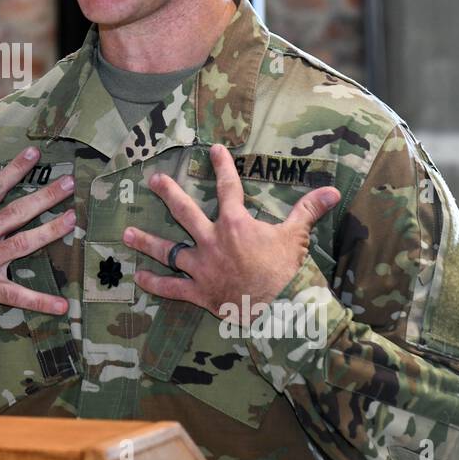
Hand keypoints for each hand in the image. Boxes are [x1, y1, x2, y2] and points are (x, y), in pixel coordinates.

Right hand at [0, 146, 76, 331]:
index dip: (15, 169)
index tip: (34, 153)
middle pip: (18, 211)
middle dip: (46, 196)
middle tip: (70, 183)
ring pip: (25, 243)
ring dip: (51, 231)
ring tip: (73, 219)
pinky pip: (19, 295)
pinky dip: (42, 301)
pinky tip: (63, 305)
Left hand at [122, 143, 339, 314]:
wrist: (279, 309)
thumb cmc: (288, 272)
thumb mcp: (297, 236)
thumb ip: (309, 210)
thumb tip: (332, 189)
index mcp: (235, 224)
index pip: (228, 187)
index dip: (222, 167)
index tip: (214, 150)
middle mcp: (212, 241)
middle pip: (184, 212)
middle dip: (168, 193)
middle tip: (154, 180)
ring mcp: (202, 267)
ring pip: (168, 250)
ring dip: (146, 241)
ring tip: (126, 233)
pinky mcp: (199, 292)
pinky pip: (171, 287)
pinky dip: (155, 283)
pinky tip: (138, 277)